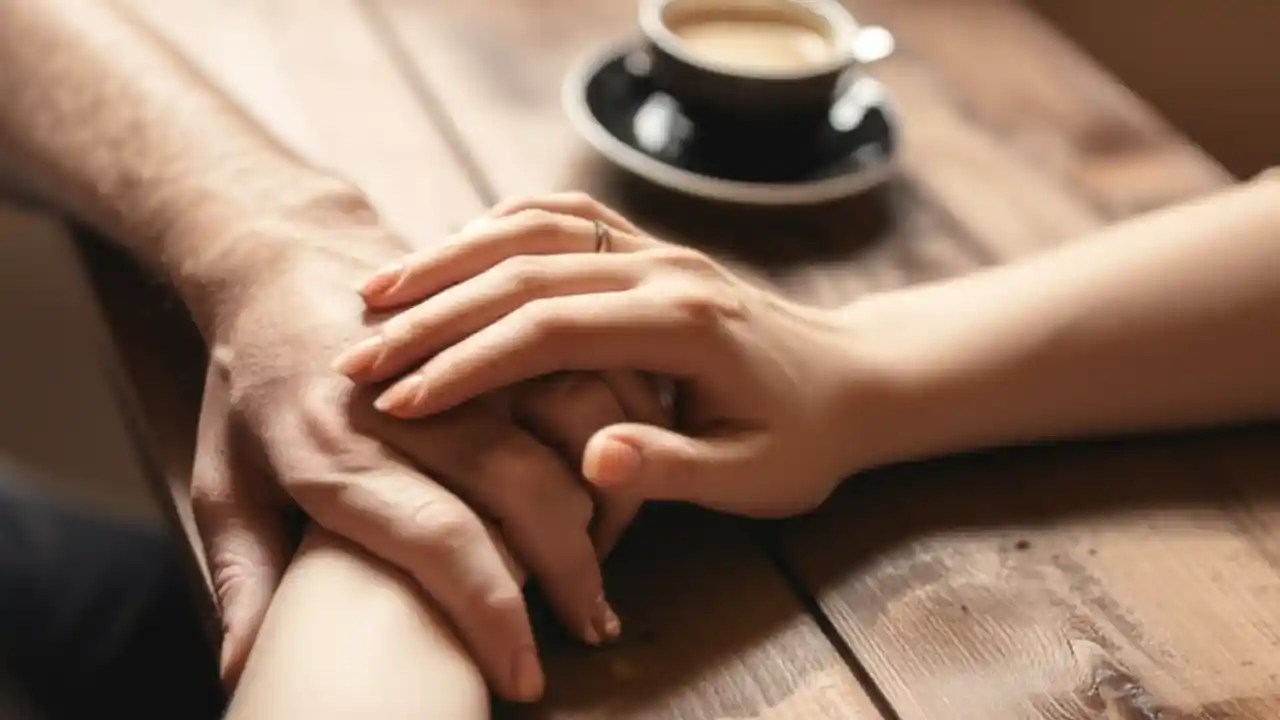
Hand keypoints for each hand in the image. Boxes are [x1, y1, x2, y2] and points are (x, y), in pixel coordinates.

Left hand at [188, 202, 644, 700]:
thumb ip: (245, 577)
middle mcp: (413, 402)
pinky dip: (614, 419)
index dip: (490, 613)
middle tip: (592, 625)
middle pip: (526, 485)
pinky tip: (616, 469)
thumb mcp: (224, 482)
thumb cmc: (248, 387)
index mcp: (338, 452)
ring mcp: (465, 353)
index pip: (438, 540)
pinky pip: (583, 368)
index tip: (524, 677)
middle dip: (574, 567)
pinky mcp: (499, 325)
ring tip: (610, 549)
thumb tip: (240, 676)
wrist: (276, 257)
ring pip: (572, 418)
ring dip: (607, 491)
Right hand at [334, 194, 870, 517]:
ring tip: (375, 296)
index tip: (402, 400)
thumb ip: (673, 468)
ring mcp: (653, 248)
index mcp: (684, 326)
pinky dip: (493, 227)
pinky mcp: (645, 246)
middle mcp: (663, 270)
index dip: (470, 363)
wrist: (855, 381)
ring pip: (532, 228)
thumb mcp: (752, 477)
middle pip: (525, 270)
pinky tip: (445, 255)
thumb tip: (592, 463)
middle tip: (358, 355)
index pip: (551, 331)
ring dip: (449, 258)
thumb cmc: (803, 443)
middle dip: (434, 312)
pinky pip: (557, 214)